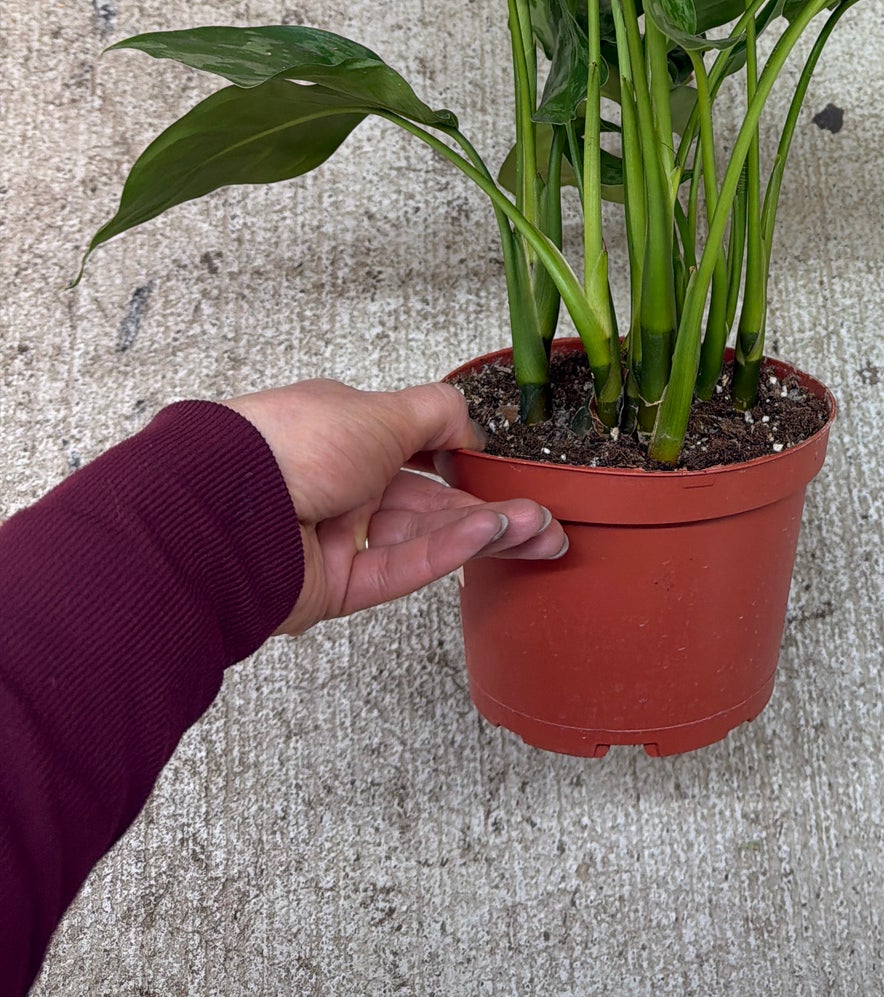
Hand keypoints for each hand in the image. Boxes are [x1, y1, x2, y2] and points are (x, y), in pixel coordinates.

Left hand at [226, 378, 566, 634]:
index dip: (463, 457)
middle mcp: (340, 482)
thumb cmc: (291, 444)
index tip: (506, 470)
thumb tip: (470, 425)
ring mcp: (337, 537)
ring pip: (424, 536)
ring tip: (540, 530)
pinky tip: (492, 537)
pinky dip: (446, 553)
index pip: (416, 444)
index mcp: (343, 431)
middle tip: (546, 519)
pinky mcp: (333, 587)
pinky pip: (399, 569)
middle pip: (430, 499)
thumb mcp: (378, 410)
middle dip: (491, 508)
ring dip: (484, 530)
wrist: (222, 513)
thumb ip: (436, 415)